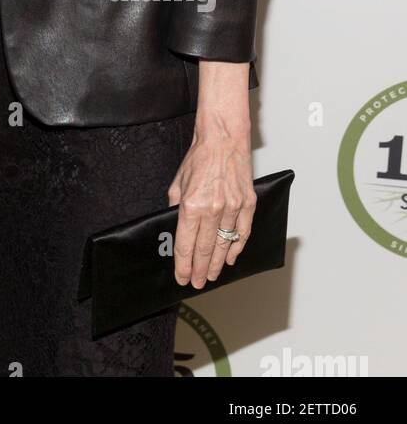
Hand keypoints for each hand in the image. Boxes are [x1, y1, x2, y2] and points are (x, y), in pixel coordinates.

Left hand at [168, 113, 254, 287]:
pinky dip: (237, 248)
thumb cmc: (199, 159)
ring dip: (217, 264)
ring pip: (224, 245)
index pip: (186, 244)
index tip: (182, 277)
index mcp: (192, 204)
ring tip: (211, 276)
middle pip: (205, 249)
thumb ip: (175, 208)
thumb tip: (176, 229)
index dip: (183, 264)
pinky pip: (243, 233)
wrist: (223, 140)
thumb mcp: (177, 184)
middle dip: (200, 270)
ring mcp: (233, 208)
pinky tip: (230, 258)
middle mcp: (213, 209)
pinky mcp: (248, 204)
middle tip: (197, 283)